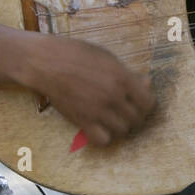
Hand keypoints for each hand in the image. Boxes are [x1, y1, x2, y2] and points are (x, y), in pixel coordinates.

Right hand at [20, 34, 156, 146]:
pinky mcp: (82, 121)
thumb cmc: (76, 54)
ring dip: (120, 126)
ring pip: (123, 131)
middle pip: (137, 119)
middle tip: (125, 111)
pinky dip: (104, 137)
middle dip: (134, 116)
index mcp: (122, 78)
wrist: (46, 62)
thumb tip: (147, 84)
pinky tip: (99, 127)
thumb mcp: (107, 58)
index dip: (146, 104)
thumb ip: (128, 73)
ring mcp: (98, 110)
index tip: (139, 103)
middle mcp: (114, 96)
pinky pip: (103, 140)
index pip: (148, 102)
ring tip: (112, 119)